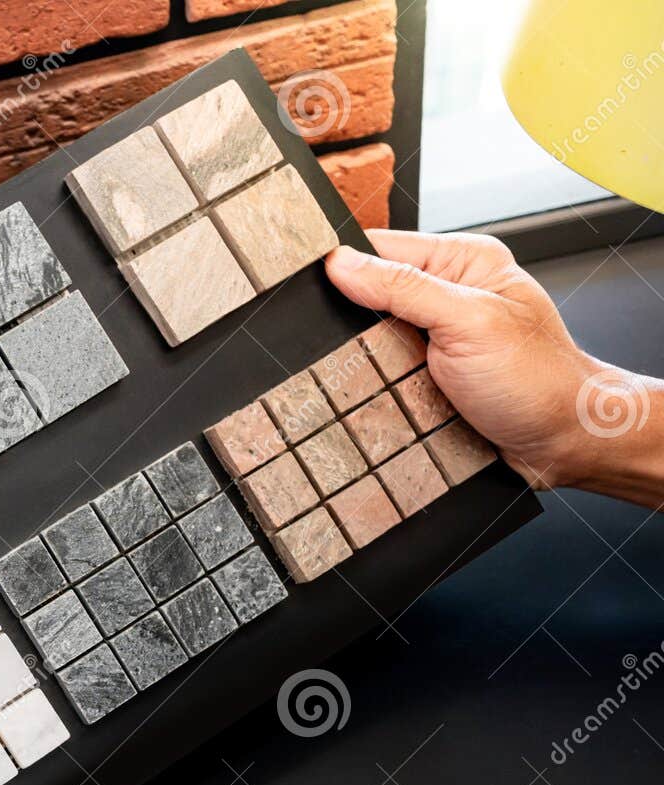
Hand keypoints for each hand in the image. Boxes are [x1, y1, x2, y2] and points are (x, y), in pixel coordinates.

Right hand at [325, 230, 663, 505]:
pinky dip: (372, 388)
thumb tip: (342, 263)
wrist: (564, 443)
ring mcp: (435, 337)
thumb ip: (404, 288)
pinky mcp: (427, 375)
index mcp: (462, 260)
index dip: (343, 265)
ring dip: (361, 362)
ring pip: (369, 341)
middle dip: (352, 324)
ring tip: (367, 377)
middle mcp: (447, 293)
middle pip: (369, 295)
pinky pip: (381, 374)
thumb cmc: (538, 381)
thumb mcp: (468, 322)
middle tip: (353, 347)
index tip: (315, 290)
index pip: (381, 247)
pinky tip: (374, 398)